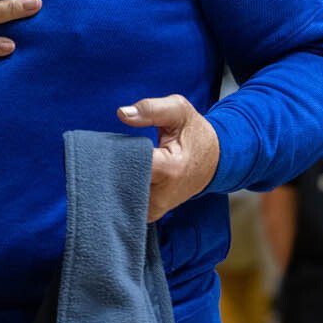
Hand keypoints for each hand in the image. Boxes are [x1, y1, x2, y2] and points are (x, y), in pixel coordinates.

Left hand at [117, 95, 220, 221]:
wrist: (214, 160)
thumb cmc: (194, 133)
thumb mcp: (179, 110)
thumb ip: (151, 109)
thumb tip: (122, 113)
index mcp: (169, 169)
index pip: (128, 164)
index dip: (115, 152)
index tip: (109, 143)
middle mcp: (161, 195)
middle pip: (120, 182)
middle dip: (110, 167)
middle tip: (107, 152)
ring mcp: (155, 208)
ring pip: (120, 196)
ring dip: (113, 180)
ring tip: (117, 163)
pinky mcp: (151, 213)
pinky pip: (126, 205)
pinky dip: (120, 190)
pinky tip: (122, 175)